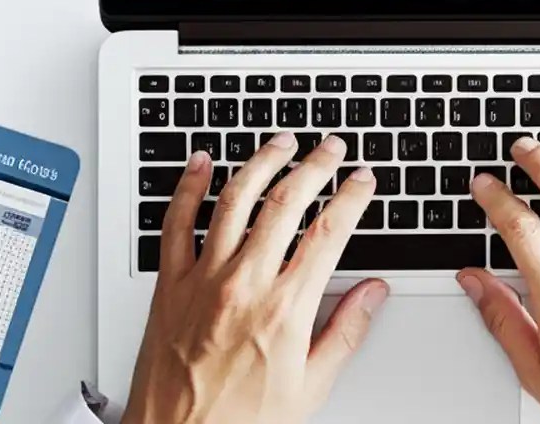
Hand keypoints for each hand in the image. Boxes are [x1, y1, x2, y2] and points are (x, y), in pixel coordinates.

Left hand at [123, 133, 387, 423]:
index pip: (329, 233)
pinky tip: (201, 164)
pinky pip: (175, 223)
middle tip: (331, 148)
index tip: (363, 180)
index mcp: (285, 309)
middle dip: (315, 166)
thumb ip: (346, 333)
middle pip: (286, 203)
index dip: (352, 198)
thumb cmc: (239, 422)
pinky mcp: (168, 284)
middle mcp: (244, 284)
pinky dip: (188, 187)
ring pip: (234, 200)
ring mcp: (203, 279)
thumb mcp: (309, 387)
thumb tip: (372, 293)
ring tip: (281, 143)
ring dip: (261, 162)